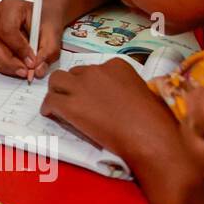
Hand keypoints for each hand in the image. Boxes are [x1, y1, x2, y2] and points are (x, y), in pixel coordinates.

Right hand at [0, 0, 62, 77]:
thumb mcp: (53, 35)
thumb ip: (48, 52)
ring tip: (22, 71)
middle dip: (8, 61)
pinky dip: (1, 66)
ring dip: (5, 65)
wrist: (42, 18)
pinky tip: (16, 67)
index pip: (7, 30)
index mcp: (10, 6)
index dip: (19, 48)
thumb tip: (38, 70)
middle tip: (25, 72)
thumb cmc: (45, 21)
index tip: (32, 61)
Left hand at [41, 58, 187, 168]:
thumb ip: (126, 88)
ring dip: (57, 91)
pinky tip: (51, 115)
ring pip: (56, 80)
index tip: (92, 95)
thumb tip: (119, 97)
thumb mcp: (143, 93)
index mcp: (117, 66)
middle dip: (73, 85)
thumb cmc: (154, 120)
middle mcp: (96, 71)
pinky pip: (50, 101)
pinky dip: (48, 108)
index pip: (94, 69)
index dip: (90, 83)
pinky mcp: (70, 105)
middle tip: (75, 101)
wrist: (149, 137)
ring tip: (59, 104)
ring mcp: (81, 87)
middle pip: (75, 73)